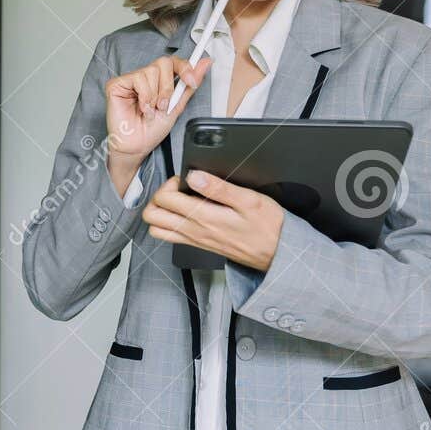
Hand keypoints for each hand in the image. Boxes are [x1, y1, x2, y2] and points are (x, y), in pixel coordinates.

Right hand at [104, 55, 210, 191]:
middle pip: (164, 63)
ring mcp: (130, 79)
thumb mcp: (177, 106)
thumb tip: (205, 63)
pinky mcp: (117, 84)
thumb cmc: (152, 129)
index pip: (174, 62)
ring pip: (151, 71)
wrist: (138, 146)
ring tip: (150, 110)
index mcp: (159, 80)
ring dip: (155, 96)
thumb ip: (189, 85)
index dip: (185, 67)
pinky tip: (141, 108)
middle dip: (168, 87)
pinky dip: (144, 97)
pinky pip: (138, 79)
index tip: (191, 81)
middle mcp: (145, 77)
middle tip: (163, 105)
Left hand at [143, 169, 283, 270]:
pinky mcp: (199, 246)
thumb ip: (219, 188)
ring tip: (178, 199)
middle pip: (152, 215)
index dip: (170, 183)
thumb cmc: (268, 226)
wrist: (278, 253)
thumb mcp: (249, 200)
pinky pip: (170, 237)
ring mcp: (194, 240)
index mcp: (204, 218)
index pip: (164, 199)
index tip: (186, 178)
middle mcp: (194, 231)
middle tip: (178, 188)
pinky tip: (185, 212)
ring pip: (157, 229)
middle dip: (159, 196)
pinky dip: (168, 223)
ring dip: (161, 211)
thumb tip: (194, 176)